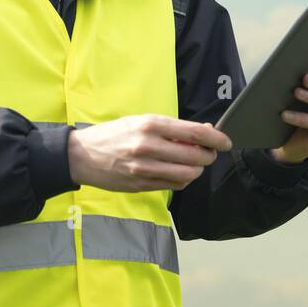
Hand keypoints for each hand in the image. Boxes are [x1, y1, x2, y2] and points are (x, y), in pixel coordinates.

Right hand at [67, 114, 232, 191]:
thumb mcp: (142, 120)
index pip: (195, 133)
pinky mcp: (140, 185)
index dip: (216, 138)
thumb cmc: (115, 134)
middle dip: (209, 156)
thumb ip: (173, 128)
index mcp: (150, 125)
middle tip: (209, 153)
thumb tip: (205, 130)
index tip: (226, 141)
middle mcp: (148, 147)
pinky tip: (177, 172)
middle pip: (195, 157)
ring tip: (193, 164)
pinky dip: (182, 180)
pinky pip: (173, 185)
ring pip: (187, 175)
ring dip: (197, 170)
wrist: (81, 155)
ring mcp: (144, 169)